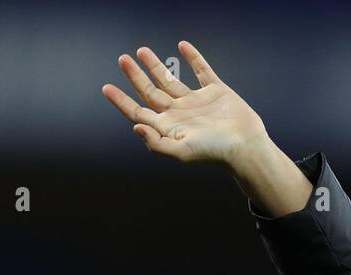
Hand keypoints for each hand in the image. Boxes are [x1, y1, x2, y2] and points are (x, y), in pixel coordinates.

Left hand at [102, 40, 313, 217]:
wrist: (244, 145)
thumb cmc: (213, 152)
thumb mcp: (180, 151)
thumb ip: (156, 142)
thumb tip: (136, 126)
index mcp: (167, 126)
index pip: (138, 111)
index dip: (122, 101)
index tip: (106, 87)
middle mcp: (178, 113)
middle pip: (150, 92)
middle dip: (135, 76)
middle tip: (122, 59)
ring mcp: (196, 101)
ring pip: (170, 79)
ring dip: (156, 65)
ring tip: (141, 51)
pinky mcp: (215, 91)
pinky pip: (201, 70)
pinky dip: (193, 58)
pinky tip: (182, 46)